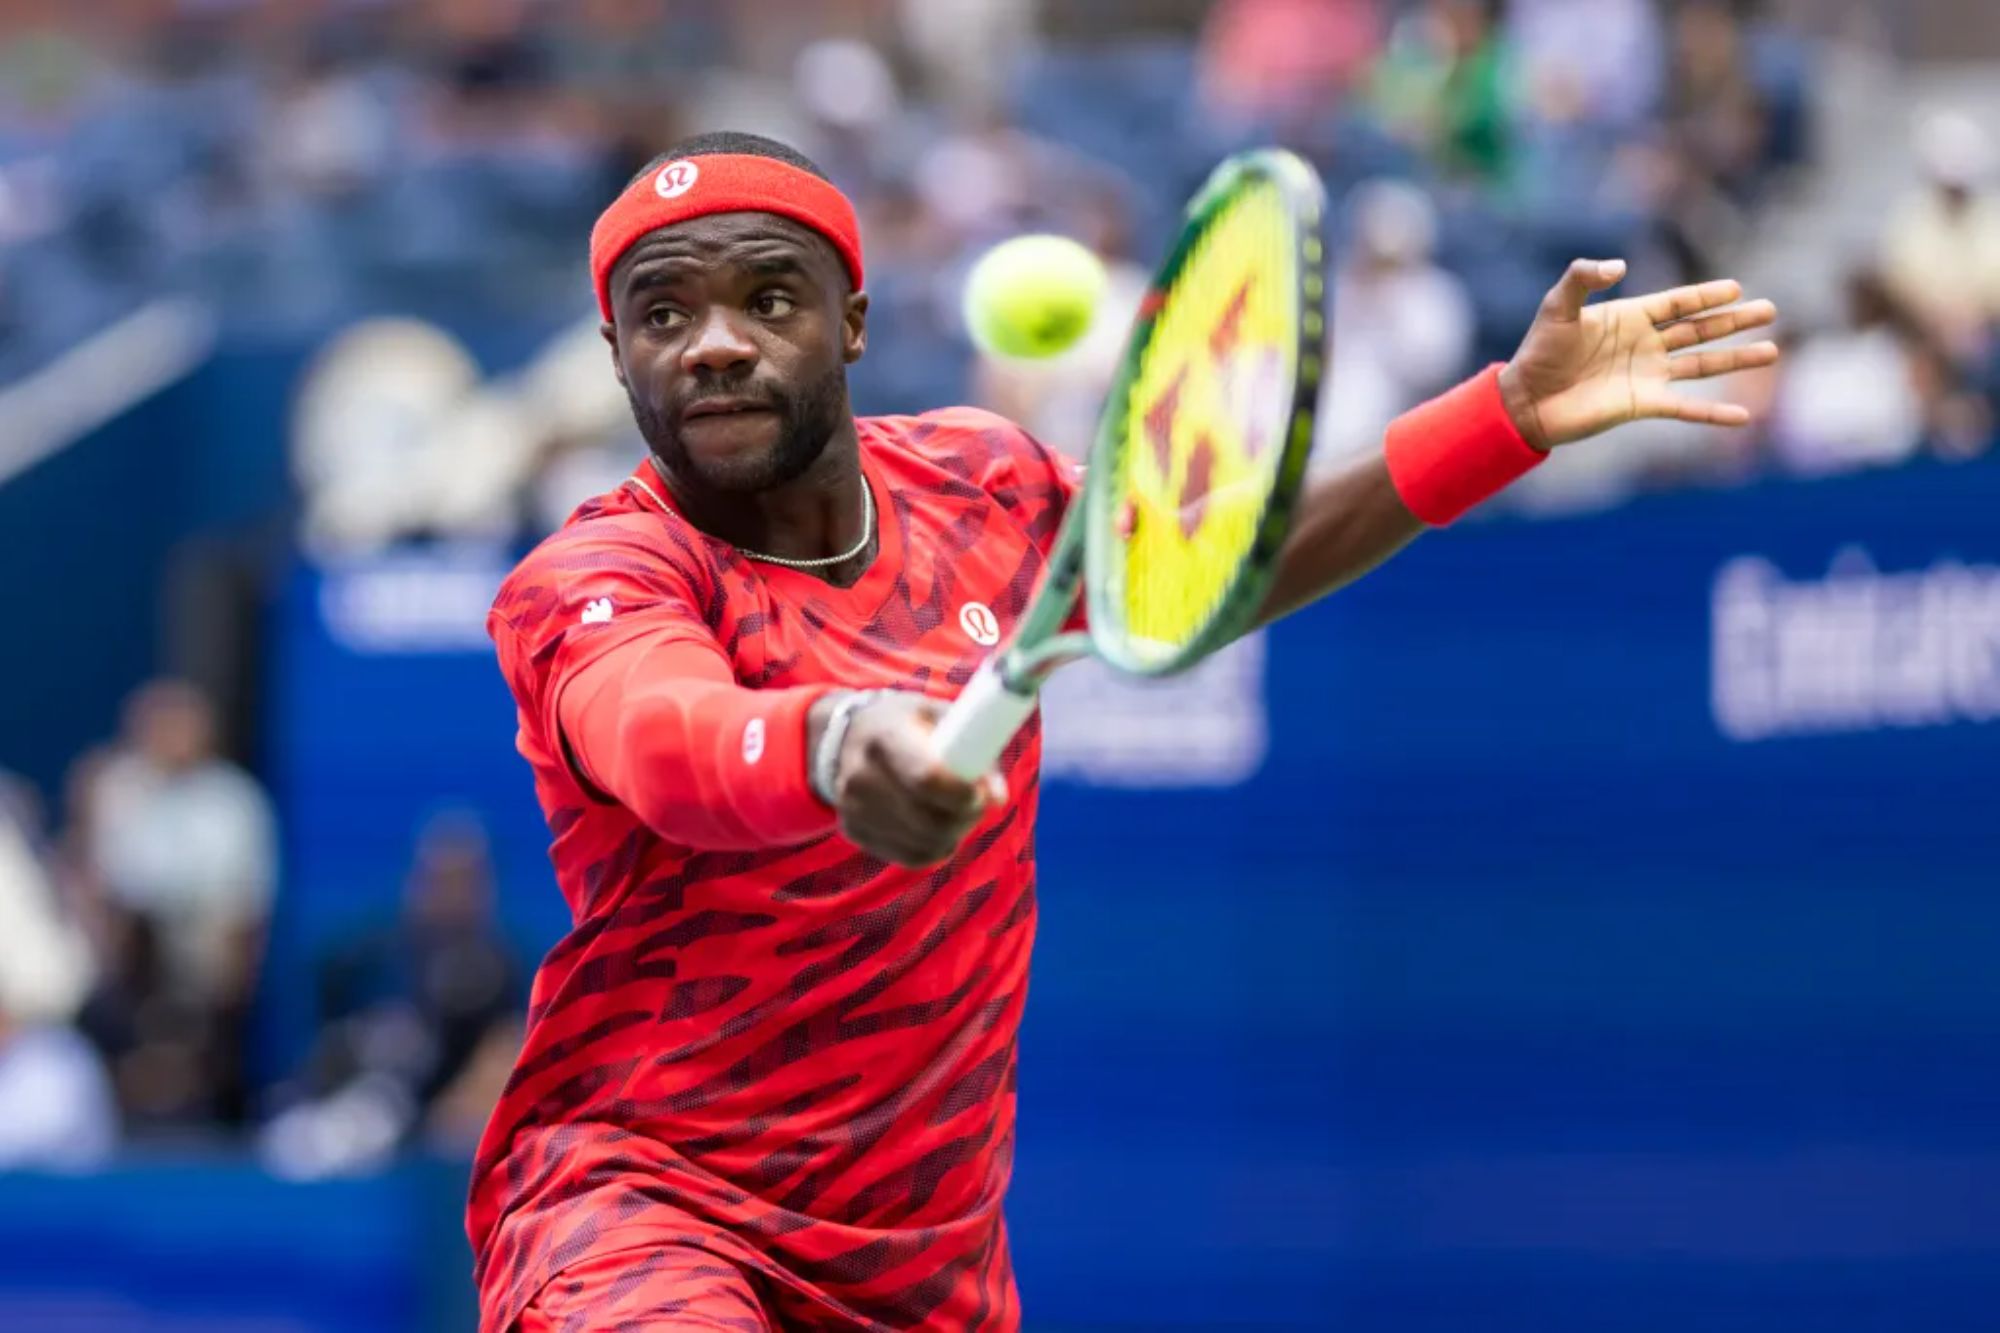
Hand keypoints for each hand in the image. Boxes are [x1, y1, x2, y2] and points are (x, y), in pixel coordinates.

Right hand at [811, 691, 1004, 867]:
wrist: (848, 736)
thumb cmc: (908, 723)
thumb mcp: (941, 717)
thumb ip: (976, 750)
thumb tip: (997, 798)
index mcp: (885, 736)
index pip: (926, 778)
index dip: (961, 793)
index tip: (979, 791)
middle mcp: (861, 775)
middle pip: (929, 821)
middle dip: (965, 818)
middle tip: (977, 805)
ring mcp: (853, 808)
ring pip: (924, 845)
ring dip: (953, 835)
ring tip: (957, 812)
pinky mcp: (854, 832)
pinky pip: (910, 857)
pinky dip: (934, 848)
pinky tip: (937, 827)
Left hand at [1498, 259, 1779, 451]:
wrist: (1526, 400)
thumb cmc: (1539, 351)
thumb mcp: (1558, 306)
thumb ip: (1585, 278)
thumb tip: (1622, 266)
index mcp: (1630, 317)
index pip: (1678, 302)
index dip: (1706, 295)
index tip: (1737, 289)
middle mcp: (1645, 344)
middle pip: (1699, 329)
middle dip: (1734, 320)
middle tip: (1770, 310)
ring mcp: (1647, 375)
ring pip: (1702, 364)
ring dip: (1735, 359)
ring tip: (1771, 351)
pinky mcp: (1643, 404)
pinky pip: (1686, 407)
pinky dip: (1713, 413)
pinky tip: (1742, 416)